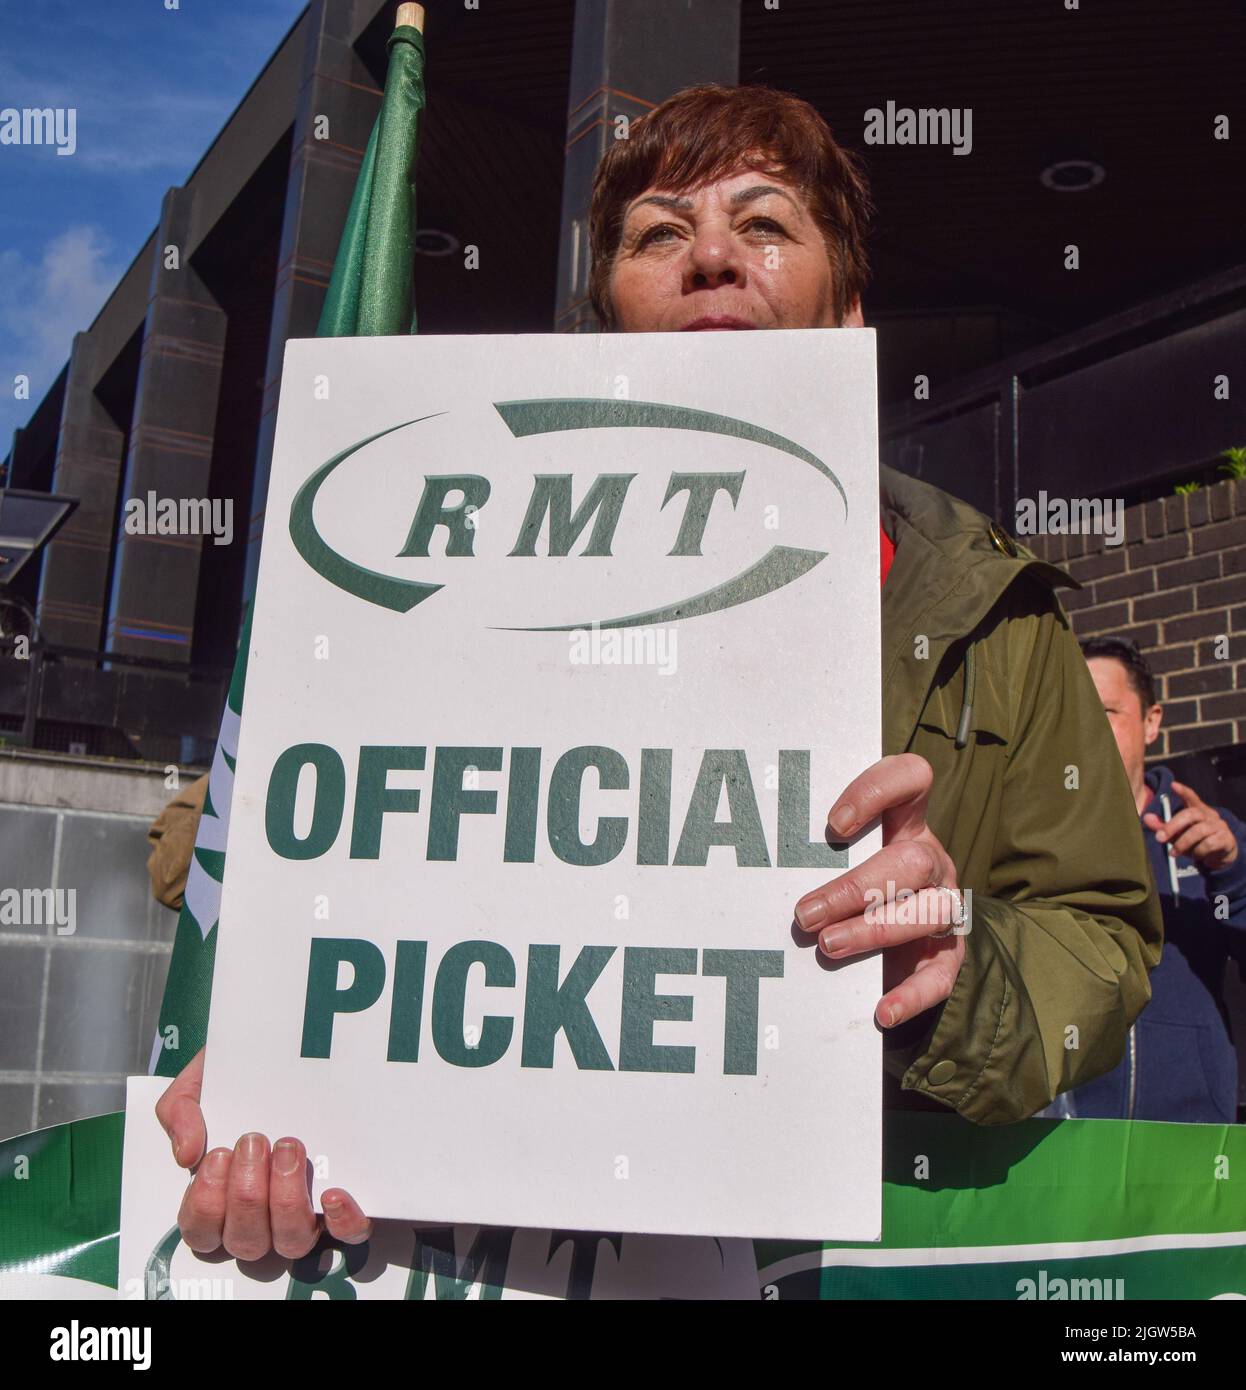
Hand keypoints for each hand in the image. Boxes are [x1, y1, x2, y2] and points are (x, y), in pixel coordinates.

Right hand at [155, 1048, 371, 1260]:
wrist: (297, 1049)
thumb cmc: (242, 1078)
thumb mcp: (202, 1082)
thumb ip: (180, 1110)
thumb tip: (186, 1154)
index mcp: (223, 1199)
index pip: (202, 1233)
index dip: (206, 1204)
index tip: (219, 1154)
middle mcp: (262, 1218)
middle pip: (246, 1242)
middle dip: (247, 1195)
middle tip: (255, 1142)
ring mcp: (305, 1216)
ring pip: (291, 1242)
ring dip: (287, 1201)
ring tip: (289, 1149)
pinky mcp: (346, 1206)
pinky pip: (349, 1234)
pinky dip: (342, 1221)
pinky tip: (333, 1194)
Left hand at [793, 753, 965, 1028]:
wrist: (903, 937)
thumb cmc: (852, 881)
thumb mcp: (838, 857)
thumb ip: (813, 852)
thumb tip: (752, 871)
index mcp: (906, 822)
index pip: (911, 780)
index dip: (878, 792)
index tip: (832, 825)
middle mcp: (931, 859)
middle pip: (911, 862)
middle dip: (855, 888)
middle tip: (805, 912)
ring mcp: (945, 905)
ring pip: (929, 912)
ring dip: (875, 931)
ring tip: (827, 946)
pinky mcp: (948, 955)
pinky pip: (941, 975)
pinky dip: (912, 995)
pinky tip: (882, 1010)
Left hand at [1144, 781, 1239, 871]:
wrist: (1220, 856)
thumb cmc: (1196, 841)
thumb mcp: (1178, 834)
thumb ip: (1162, 826)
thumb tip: (1146, 818)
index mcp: (1197, 810)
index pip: (1191, 797)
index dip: (1183, 791)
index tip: (1173, 785)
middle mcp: (1209, 815)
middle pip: (1191, 814)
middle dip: (1172, 826)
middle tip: (1160, 838)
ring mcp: (1219, 826)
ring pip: (1199, 831)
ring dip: (1183, 844)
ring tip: (1174, 853)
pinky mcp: (1225, 839)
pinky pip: (1209, 844)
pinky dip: (1198, 851)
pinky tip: (1196, 856)